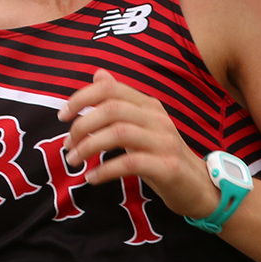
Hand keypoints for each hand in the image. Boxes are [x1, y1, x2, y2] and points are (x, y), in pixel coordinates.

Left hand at [59, 68, 219, 218]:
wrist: (197, 186)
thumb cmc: (162, 156)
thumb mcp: (141, 125)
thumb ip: (120, 102)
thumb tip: (99, 74)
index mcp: (149, 105)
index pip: (111, 90)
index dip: (82, 98)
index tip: (63, 116)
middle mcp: (157, 118)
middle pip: (112, 109)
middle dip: (81, 126)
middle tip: (67, 145)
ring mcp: (164, 142)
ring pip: (119, 133)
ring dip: (89, 147)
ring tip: (74, 160)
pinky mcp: (167, 166)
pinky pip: (130, 163)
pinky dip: (105, 170)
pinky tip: (92, 177)